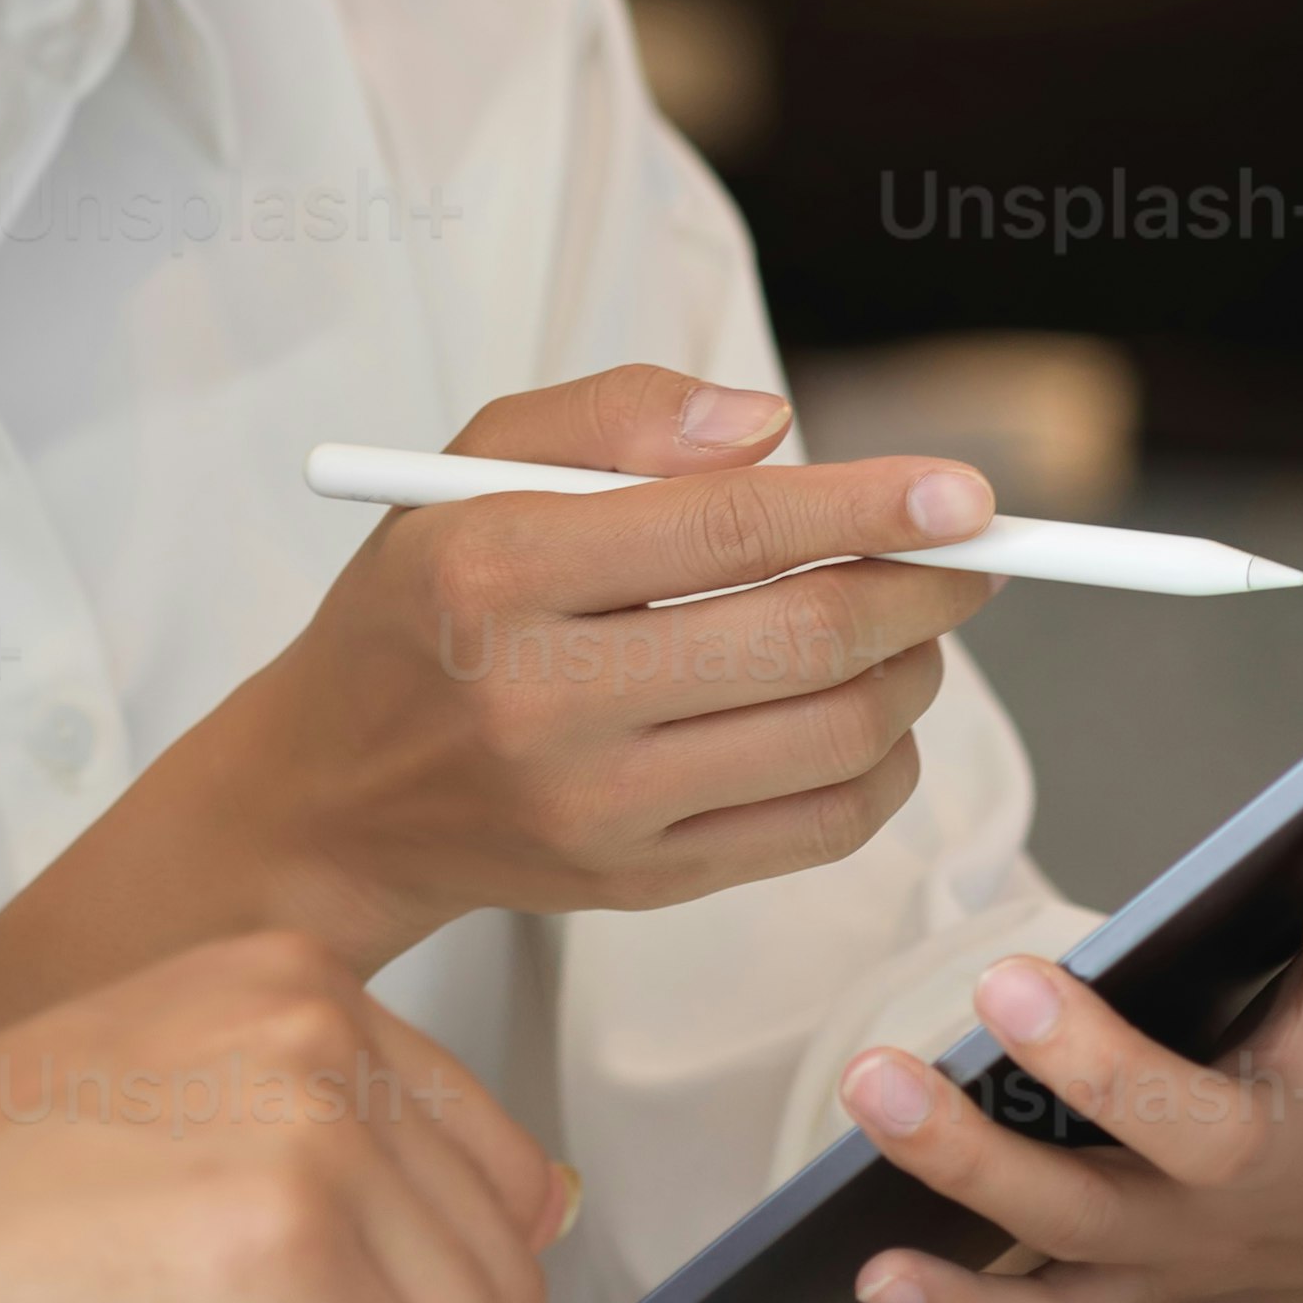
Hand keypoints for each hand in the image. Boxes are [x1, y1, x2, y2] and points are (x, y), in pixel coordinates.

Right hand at [157, 368, 1007, 967]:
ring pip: (833, 737)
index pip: (728, 528)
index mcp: (495, 570)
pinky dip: (884, 766)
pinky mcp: (637, 885)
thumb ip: (617, 416)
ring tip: (909, 626)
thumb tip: (770, 427)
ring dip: (913, 672)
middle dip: (923, 587)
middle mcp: (541, 700)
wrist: (337, 794)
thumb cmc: (426, 604)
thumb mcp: (470, 466)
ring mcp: (595, 809)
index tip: (965, 493)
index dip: (869, 504)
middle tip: (965, 555)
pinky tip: (869, 712)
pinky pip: (818, 830)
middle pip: (803, 639)